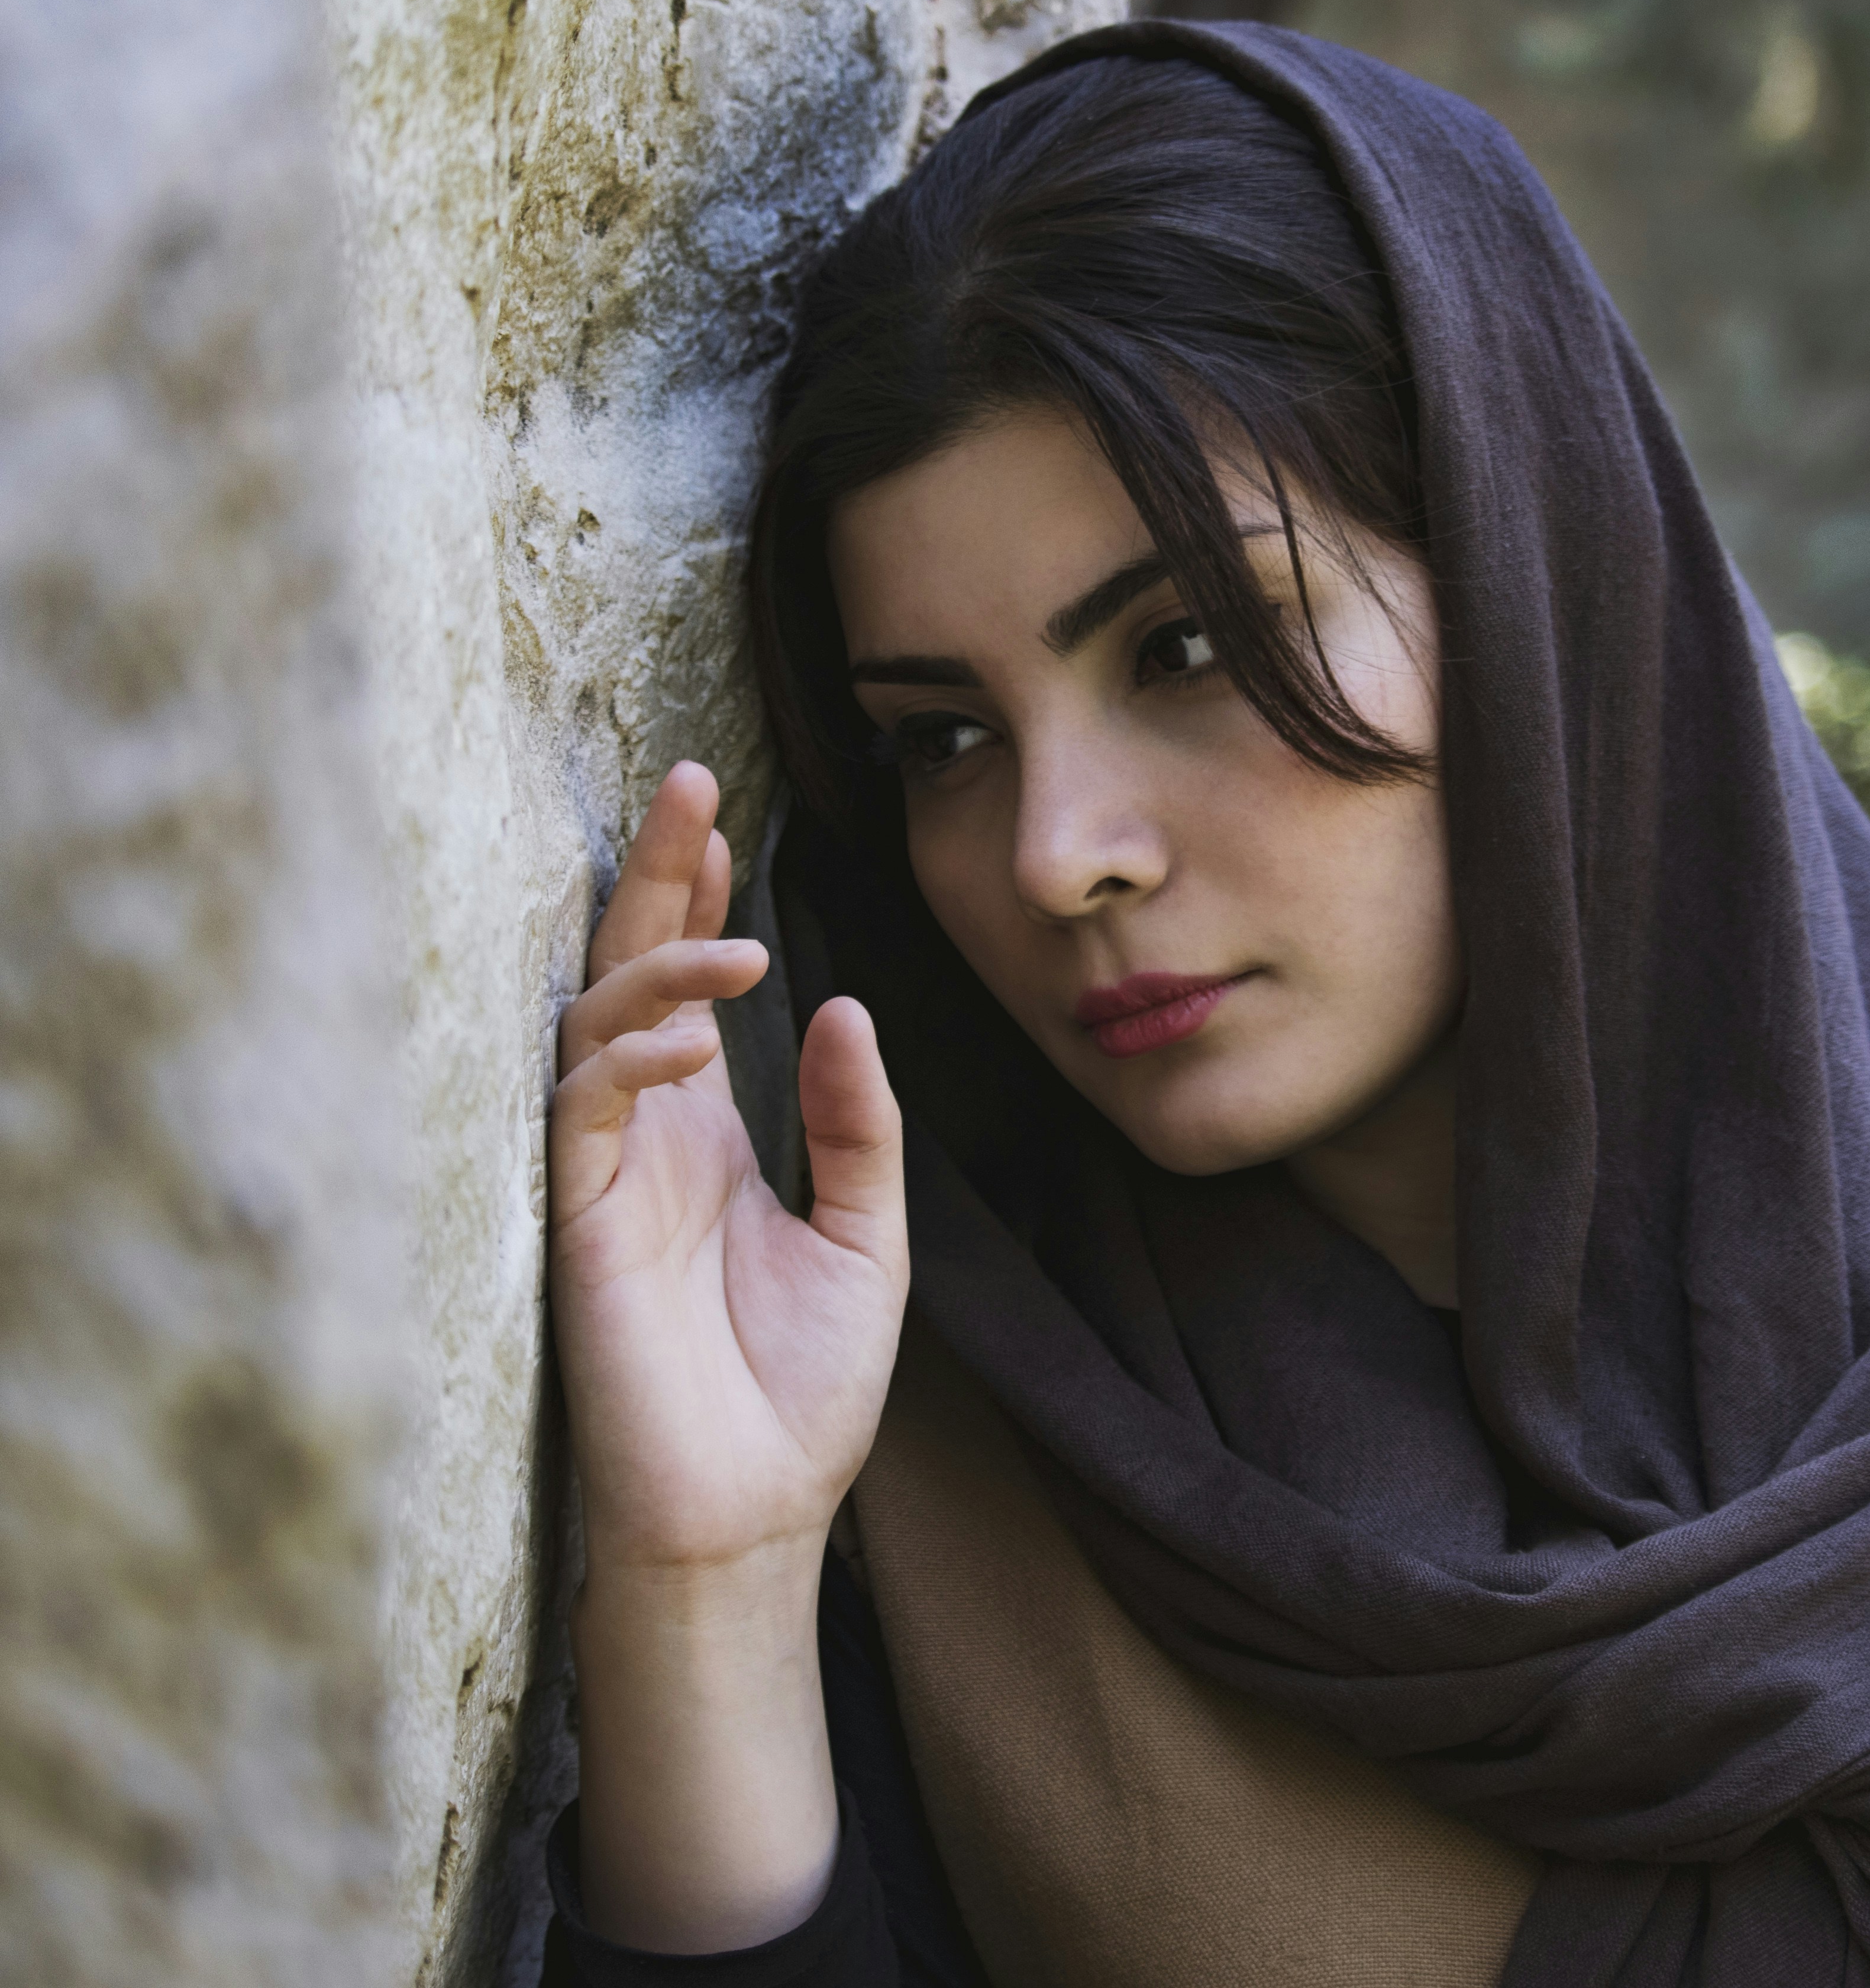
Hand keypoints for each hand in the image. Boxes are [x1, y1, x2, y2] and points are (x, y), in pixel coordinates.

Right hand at [548, 761, 907, 1581]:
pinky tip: (689, 1044)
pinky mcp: (574, 1224)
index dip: (700, 901)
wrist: (756, 1510)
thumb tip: (838, 1006)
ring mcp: (602, 1176)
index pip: (691, 989)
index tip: (723, 818)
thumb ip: (856, 1122)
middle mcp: (645, 1139)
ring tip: (733, 952)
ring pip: (591, 1025)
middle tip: (689, 788)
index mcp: (707, 1136)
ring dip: (656, 970)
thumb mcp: (867, 1234)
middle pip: (629, 975)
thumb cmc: (802, 1387)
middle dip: (654, 880)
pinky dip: (624, 1061)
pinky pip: (576, 1111)